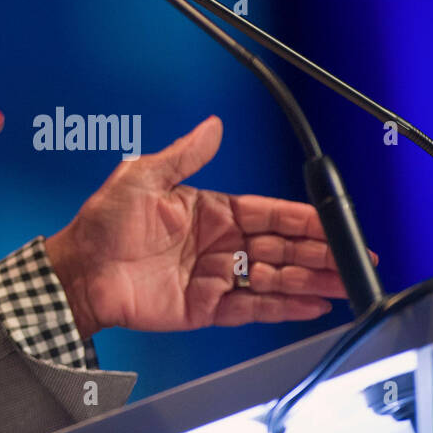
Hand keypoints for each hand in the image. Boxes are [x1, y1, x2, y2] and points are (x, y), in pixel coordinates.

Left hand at [43, 116, 374, 336]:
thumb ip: (184, 154)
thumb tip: (213, 125)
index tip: (330, 222)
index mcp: (207, 210)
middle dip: (317, 251)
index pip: (266, 212)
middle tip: (352, 256)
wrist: (80, 269)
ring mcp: (214, 275)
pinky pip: (253, 306)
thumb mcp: (142, 176)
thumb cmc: (102, 222)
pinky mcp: (207, 306)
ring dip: (309, 280)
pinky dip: (283, 307)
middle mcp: (216, 243)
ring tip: (342, 283)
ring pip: (273, 277)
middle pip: (279, 246)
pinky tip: (311, 305)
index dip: (301, 218)